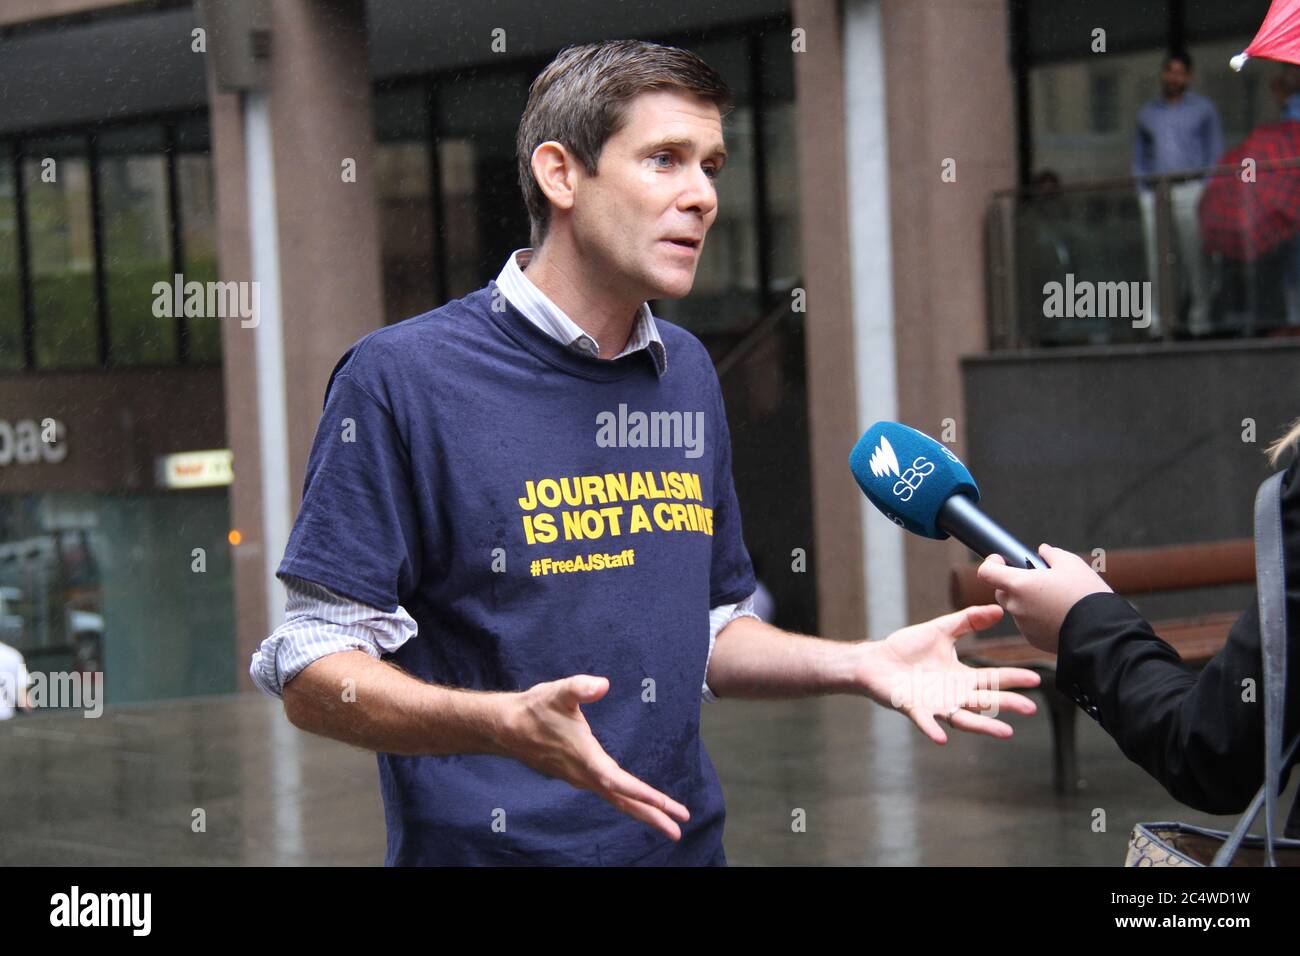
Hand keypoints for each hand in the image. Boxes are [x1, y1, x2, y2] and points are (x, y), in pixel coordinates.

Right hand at [502, 674, 689, 840]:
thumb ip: (581, 687)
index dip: (642, 793)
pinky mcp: (577, 776)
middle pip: (622, 800)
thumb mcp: (558, 692)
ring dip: (642, 810)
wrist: (506, 727)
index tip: (666, 805)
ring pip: (615, 799)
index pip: (618, 782)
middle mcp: (584, 774)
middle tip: (679, 829)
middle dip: (651, 815)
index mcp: (585, 759)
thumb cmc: (534, 709)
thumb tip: (603, 684)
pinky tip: (635, 801)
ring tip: (667, 822)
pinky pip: (607, 793)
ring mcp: (580, 778)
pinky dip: (626, 800)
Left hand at [855, 604, 1041, 743]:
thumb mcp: (941, 630)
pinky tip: (942, 738)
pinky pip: (925, 722)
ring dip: (983, 726)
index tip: (1035, 678)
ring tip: (1005, 733)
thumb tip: (998, 609)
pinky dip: (932, 729)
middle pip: (985, 701)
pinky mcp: (913, 708)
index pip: (993, 679)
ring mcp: (935, 705)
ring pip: (963, 718)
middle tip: (1030, 708)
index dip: (1013, 679)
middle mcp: (953, 695)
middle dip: (1007, 704)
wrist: (875, 660)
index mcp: (962, 678)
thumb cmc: (908, 649)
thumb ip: (968, 621)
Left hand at [977, 544, 1111, 653]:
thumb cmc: (1085, 595)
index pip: (986, 572)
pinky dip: (1038, 618)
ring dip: (1028, 601)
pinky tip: (1059, 615)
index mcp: (1019, 585)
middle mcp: (1016, 606)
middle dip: (1014, 583)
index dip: (992, 563)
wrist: (1101, 632)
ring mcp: (1023, 625)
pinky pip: (1029, 624)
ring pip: (1017, 608)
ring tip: (1056, 599)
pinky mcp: (1034, 639)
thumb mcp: (1072, 564)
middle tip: (1039, 580)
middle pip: (1002, 591)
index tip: (1002, 559)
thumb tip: (1042, 552)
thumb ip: (1051, 554)